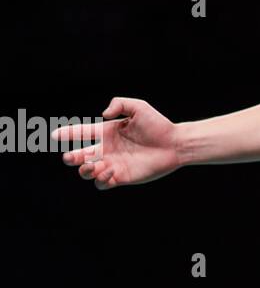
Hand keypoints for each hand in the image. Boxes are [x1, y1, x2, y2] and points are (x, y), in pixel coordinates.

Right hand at [53, 98, 182, 189]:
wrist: (175, 144)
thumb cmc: (158, 125)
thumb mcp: (139, 107)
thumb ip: (120, 103)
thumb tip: (103, 115)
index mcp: (107, 132)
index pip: (82, 133)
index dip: (68, 134)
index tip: (55, 135)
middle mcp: (107, 149)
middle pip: (79, 157)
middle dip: (71, 158)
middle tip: (71, 157)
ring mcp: (112, 164)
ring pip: (87, 172)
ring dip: (85, 170)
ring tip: (94, 164)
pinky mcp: (120, 177)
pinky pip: (102, 183)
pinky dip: (100, 179)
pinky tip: (109, 170)